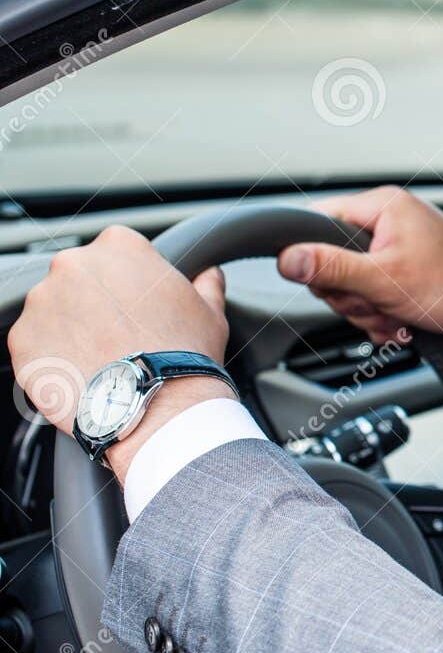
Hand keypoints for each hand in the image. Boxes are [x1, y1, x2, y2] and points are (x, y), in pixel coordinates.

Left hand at [7, 225, 233, 481]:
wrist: (158, 407)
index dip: (128, 280)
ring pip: (52, 311)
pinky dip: (53, 359)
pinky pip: (35, 345)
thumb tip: (209, 275)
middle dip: (93, 302)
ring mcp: (42, 303)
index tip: (137, 304)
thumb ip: (205, 284)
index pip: (116, 251)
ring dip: (70, 329)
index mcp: (119, 246)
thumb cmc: (186, 354)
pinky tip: (84, 375)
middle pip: (78, 277)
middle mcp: (73, 265)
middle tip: (119, 334)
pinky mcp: (23, 341)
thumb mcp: (210, 311)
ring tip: (101, 360)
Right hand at [277, 186, 442, 365]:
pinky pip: (374, 294)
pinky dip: (384, 315)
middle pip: (331, 260)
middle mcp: (390, 219)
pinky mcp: (406, 268)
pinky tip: (403, 323)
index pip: (316, 222)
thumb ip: (332, 269)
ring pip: (352, 284)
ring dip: (370, 310)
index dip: (316, 259)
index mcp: (383, 206)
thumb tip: (287, 258)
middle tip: (380, 304)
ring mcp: (399, 245)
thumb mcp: (385, 281)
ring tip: (399, 317)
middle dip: (352, 295)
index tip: (336, 283)